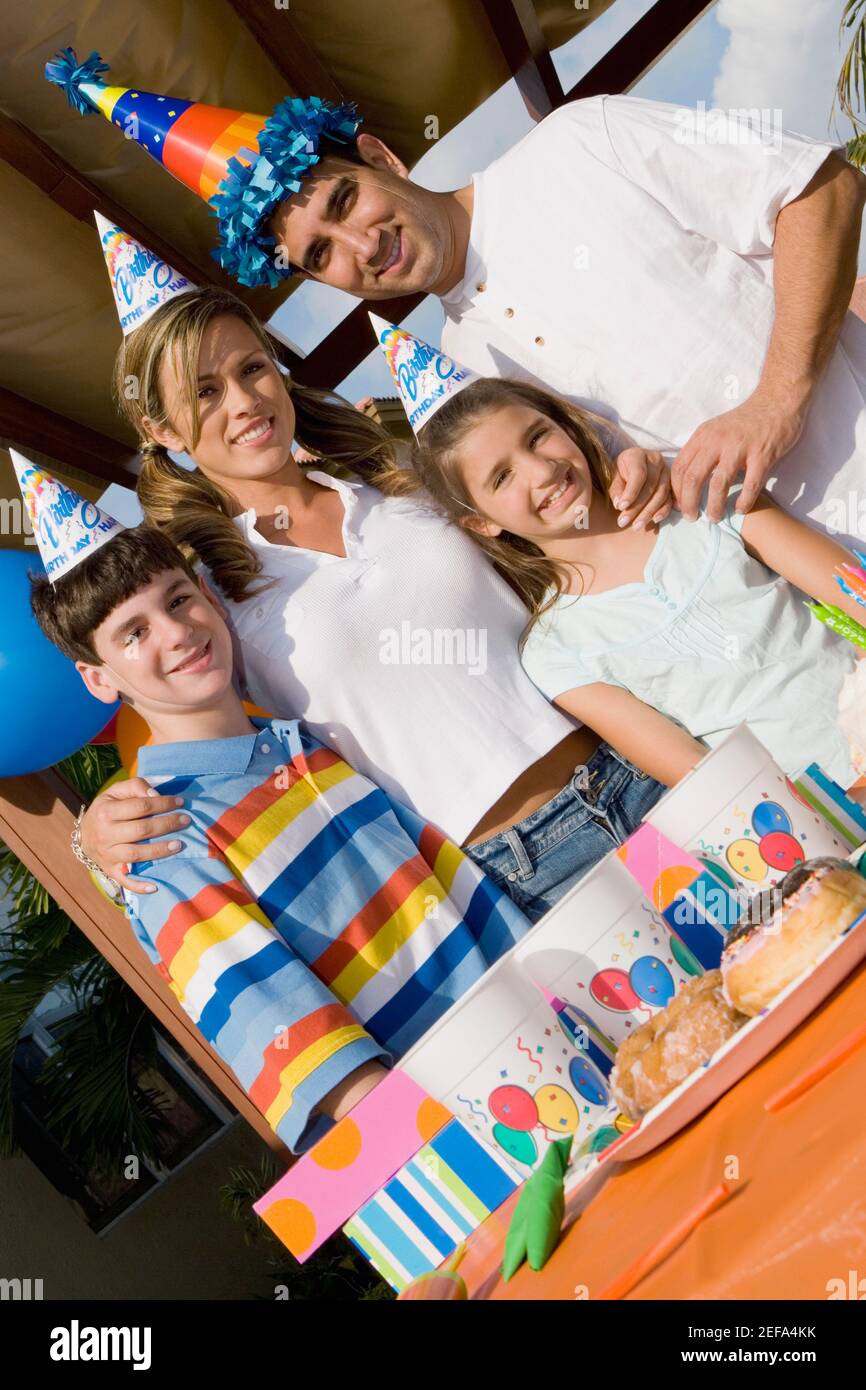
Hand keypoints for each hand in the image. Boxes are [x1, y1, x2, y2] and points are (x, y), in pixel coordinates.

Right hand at [79, 777, 188, 893]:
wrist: (83, 835)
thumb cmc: (107, 809)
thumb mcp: (116, 792)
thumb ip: (136, 787)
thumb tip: (156, 795)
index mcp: (106, 811)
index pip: (140, 806)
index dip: (163, 803)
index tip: (180, 803)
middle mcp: (105, 834)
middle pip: (141, 830)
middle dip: (167, 824)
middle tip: (185, 820)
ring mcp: (107, 854)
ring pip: (137, 854)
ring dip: (160, 851)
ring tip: (179, 844)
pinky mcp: (110, 870)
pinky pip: (125, 881)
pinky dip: (139, 886)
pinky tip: (156, 886)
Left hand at [608, 448, 672, 530]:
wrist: (632, 467)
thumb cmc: (621, 472)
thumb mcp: (614, 477)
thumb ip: (616, 489)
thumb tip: (619, 505)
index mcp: (638, 455)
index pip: (638, 474)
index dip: (630, 492)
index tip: (621, 507)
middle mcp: (656, 460)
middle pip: (650, 486)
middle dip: (637, 507)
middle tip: (624, 522)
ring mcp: (667, 472)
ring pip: (661, 494)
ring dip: (648, 512)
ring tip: (636, 526)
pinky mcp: (673, 484)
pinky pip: (670, 499)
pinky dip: (663, 511)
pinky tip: (654, 521)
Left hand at [671, 393, 807, 522]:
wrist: (778, 401)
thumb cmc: (745, 422)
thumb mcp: (715, 430)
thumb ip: (702, 452)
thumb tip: (687, 482)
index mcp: (703, 435)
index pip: (679, 467)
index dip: (675, 490)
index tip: (679, 504)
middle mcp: (717, 440)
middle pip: (693, 478)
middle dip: (689, 503)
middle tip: (692, 518)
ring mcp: (740, 447)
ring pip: (718, 484)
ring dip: (714, 506)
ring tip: (715, 518)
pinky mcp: (763, 455)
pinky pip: (750, 485)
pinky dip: (743, 501)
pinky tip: (740, 510)